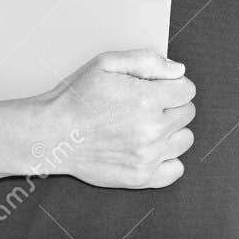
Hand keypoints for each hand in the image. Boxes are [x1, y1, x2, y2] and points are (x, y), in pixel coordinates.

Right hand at [36, 49, 195, 188]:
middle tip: (146, 105)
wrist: (51, 135)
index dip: (172, 85)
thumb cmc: (76, 97)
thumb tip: (178, 71)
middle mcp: (151, 130)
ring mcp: (148, 157)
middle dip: (171, 105)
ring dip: (172, 130)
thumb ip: (147, 61)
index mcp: (146, 99)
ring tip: (146, 126)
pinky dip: (168, 159)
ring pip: (185, 139)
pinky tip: (149, 148)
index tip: (156, 87)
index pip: (187, 89)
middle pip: (187, 112)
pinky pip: (176, 169)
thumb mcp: (106, 63)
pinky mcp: (141, 177)